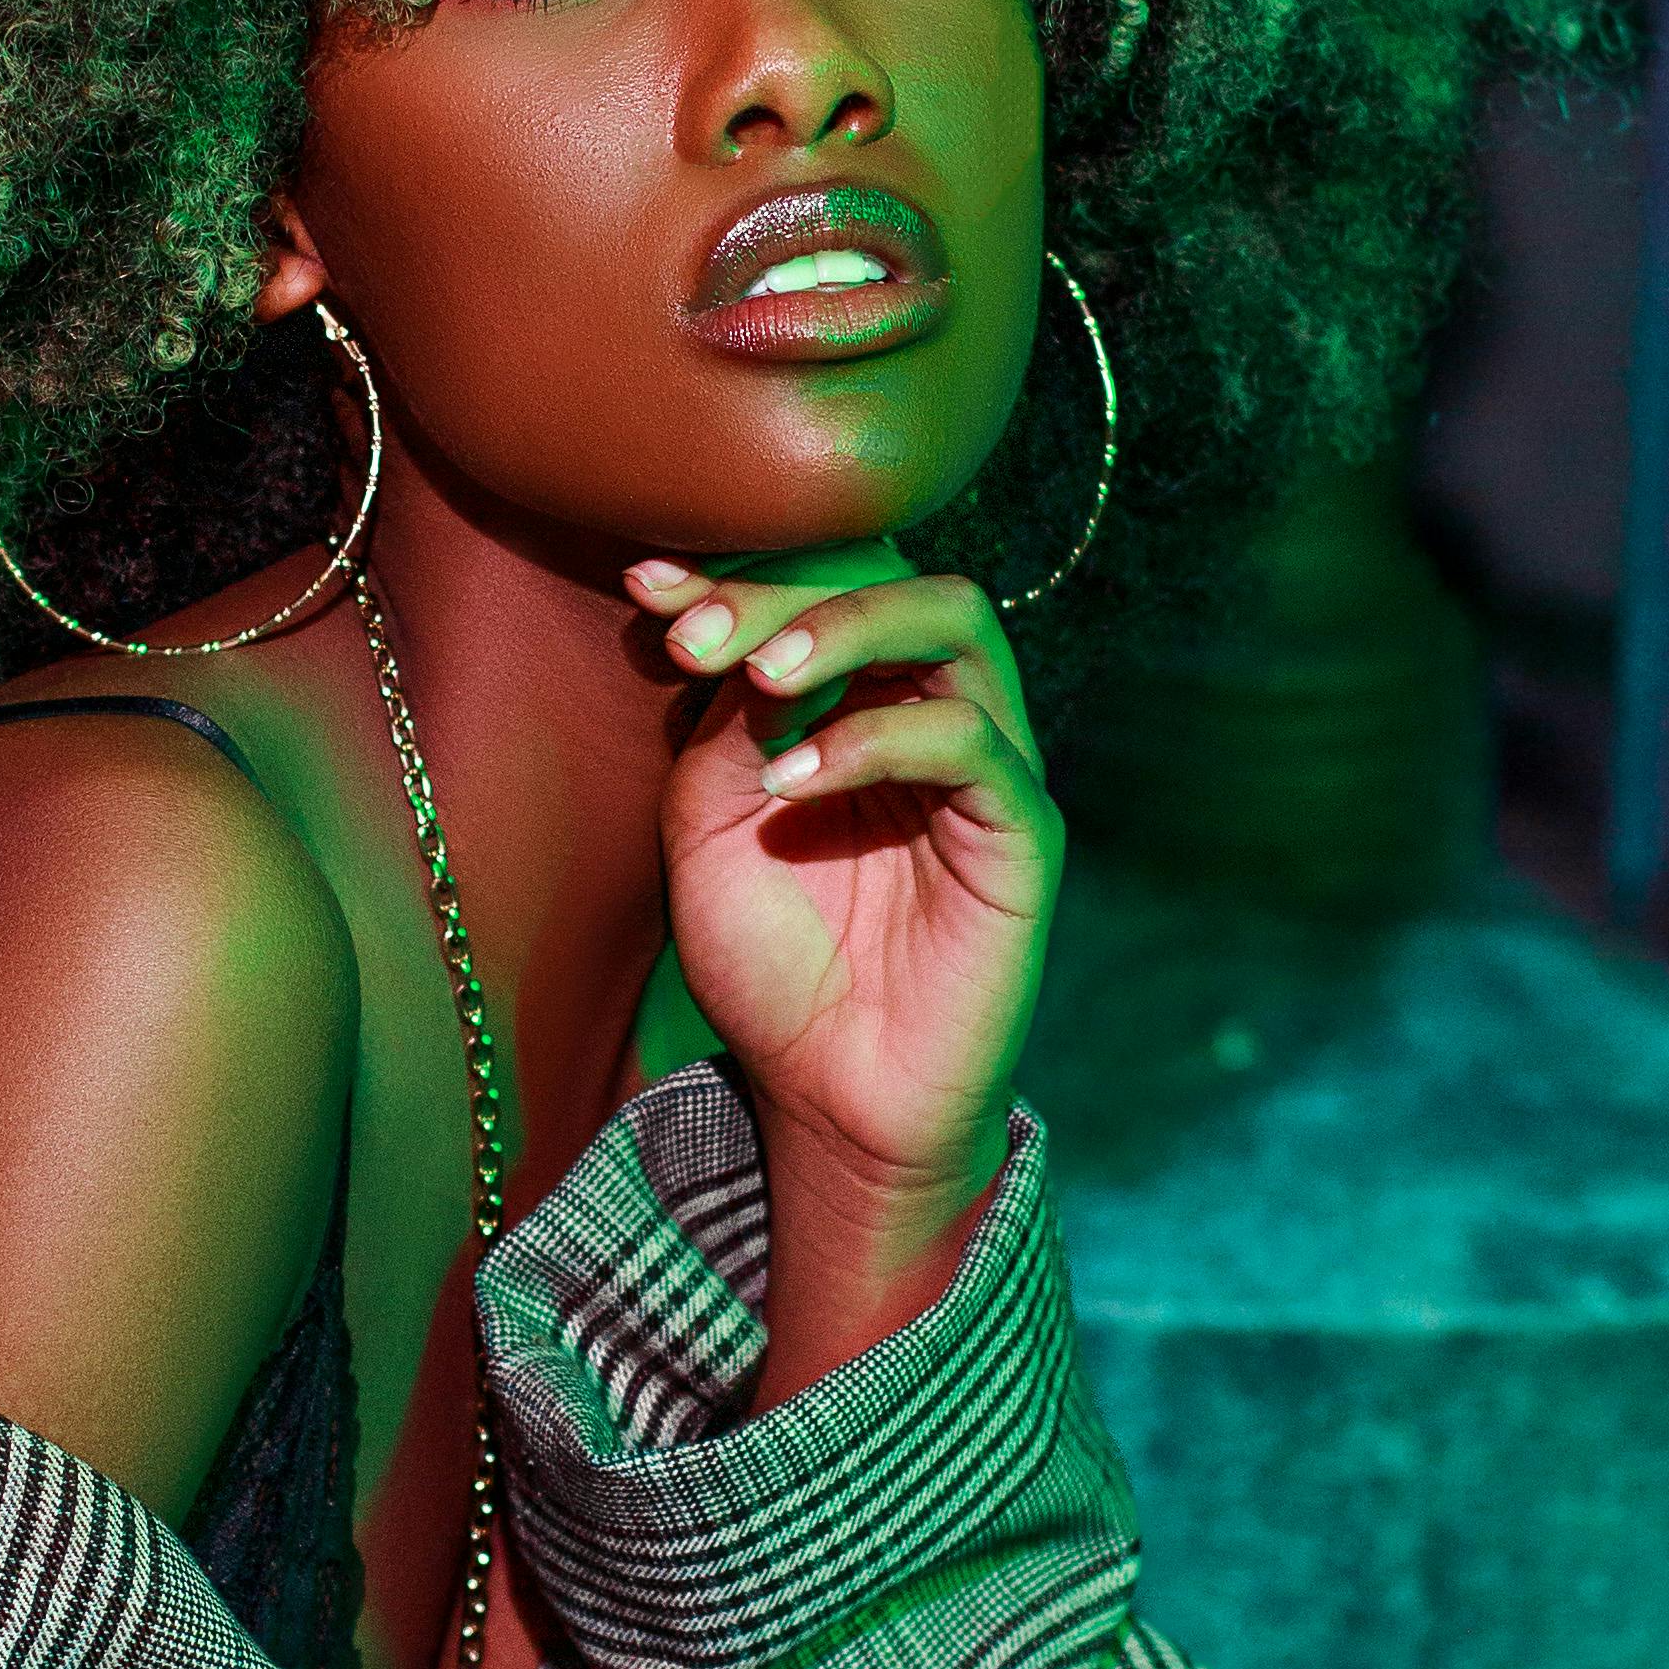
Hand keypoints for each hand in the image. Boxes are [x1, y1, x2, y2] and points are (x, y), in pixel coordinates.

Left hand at [628, 555, 1060, 1357]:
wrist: (828, 1096)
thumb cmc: (774, 961)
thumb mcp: (711, 826)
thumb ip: (724, 726)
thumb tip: (726, 629)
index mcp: (866, 697)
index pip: (824, 584)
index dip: (737, 572)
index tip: (645, 586)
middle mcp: (936, 710)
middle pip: (895, 577)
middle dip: (786, 589)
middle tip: (696, 634)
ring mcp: (991, 766)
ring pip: (956, 625)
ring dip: (846, 629)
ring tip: (760, 675)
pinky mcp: (1023, 833)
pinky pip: (971, 745)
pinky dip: (874, 741)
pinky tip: (791, 781)